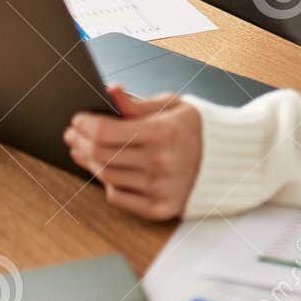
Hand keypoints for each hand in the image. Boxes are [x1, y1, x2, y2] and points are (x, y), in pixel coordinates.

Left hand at [65, 85, 202, 220]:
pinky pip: (118, 198)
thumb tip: (111, 91)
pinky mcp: (160, 209)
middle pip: (101, 155)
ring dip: (89, 162)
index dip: (85, 124)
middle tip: (73, 135)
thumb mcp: (171, 106)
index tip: (78, 119)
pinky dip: (107, 183)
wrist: (226, 161)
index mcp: (164, 133)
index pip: (106, 131)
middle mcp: (162, 163)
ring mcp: (161, 189)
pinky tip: (105, 170)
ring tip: (84, 150)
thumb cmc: (194, 130)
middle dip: (80, 142)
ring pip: (106, 176)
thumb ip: (137, 103)